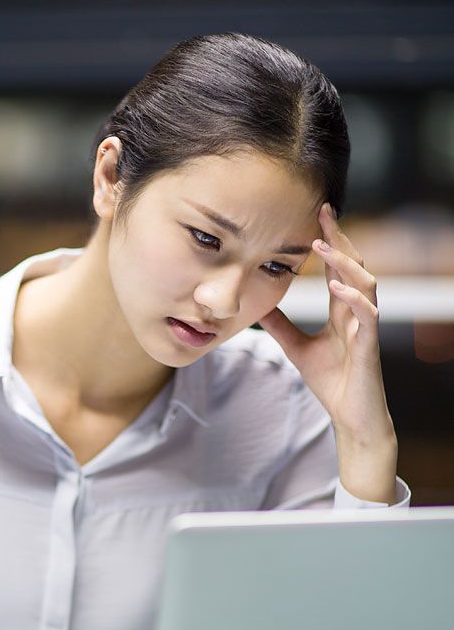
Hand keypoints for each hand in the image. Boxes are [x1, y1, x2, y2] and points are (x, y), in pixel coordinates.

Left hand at [259, 203, 397, 501]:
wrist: (351, 417)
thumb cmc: (332, 381)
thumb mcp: (296, 348)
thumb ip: (282, 325)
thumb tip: (259, 305)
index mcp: (342, 310)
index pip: (336, 267)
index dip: (329, 241)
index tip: (316, 215)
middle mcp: (357, 312)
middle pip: (354, 265)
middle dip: (340, 238)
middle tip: (324, 212)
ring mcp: (365, 327)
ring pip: (365, 284)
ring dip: (343, 264)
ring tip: (321, 247)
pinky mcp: (369, 347)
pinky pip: (367, 316)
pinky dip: (353, 300)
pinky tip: (336, 289)